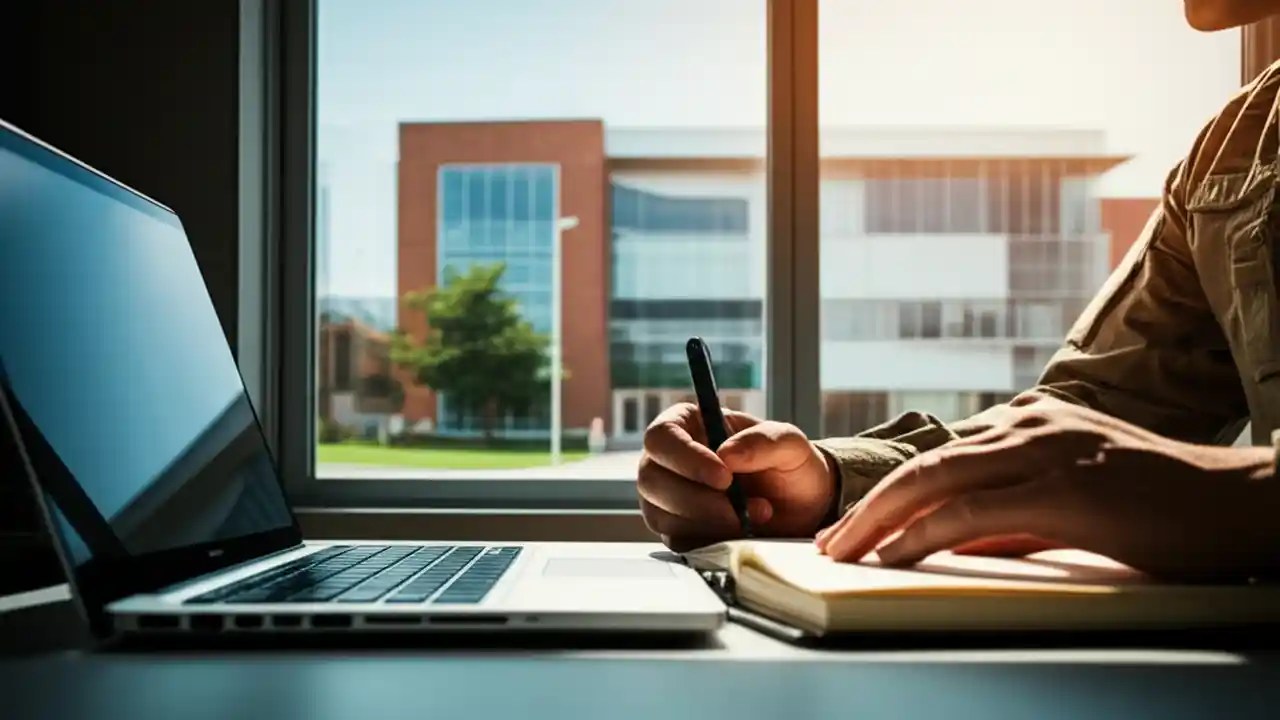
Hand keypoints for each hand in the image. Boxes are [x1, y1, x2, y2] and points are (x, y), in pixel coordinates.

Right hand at [638, 403, 836, 551]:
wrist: (800, 509)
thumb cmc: (789, 466)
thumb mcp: (790, 445)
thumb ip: (763, 440)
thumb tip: (725, 454)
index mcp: (688, 425)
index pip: (662, 436)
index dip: (685, 457)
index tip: (724, 477)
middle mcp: (668, 461)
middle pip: (652, 479)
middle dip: (699, 499)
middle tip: (742, 508)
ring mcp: (666, 498)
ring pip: (660, 513)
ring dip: (709, 522)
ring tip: (753, 517)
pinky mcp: (676, 531)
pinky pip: (676, 540)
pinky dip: (710, 540)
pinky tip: (739, 533)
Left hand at [815, 395, 1279, 581]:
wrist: (1238, 501)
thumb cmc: (1163, 506)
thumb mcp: (1075, 496)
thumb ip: (1016, 510)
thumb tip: (958, 540)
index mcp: (1031, 420)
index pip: (942, 454)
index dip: (892, 491)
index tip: (859, 523)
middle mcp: (1029, 425)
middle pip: (924, 464)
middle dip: (868, 506)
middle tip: (830, 539)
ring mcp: (1044, 452)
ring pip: (934, 481)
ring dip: (878, 520)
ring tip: (842, 551)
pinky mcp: (1061, 490)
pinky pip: (970, 513)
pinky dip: (921, 534)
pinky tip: (892, 556)